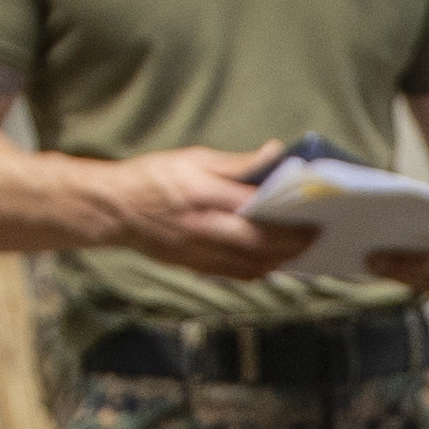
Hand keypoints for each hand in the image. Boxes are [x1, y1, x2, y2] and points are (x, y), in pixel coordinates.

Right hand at [81, 142, 315, 281]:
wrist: (114, 210)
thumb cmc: (153, 177)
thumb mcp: (193, 157)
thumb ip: (237, 162)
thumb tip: (274, 153)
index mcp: (202, 194)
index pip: (255, 207)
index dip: (288, 213)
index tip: (312, 210)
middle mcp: (201, 227)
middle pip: (258, 243)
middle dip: (292, 243)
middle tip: (314, 234)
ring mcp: (197, 252)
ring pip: (250, 266)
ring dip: (280, 260)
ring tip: (300, 248)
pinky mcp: (193, 266)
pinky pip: (235, 275)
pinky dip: (259, 270)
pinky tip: (272, 260)